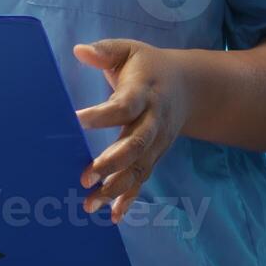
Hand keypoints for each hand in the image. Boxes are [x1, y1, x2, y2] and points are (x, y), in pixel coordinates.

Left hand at [73, 38, 193, 221]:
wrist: (189, 87)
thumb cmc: (148, 67)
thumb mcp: (129, 50)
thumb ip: (105, 50)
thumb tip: (80, 50)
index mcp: (144, 93)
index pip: (123, 106)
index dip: (102, 114)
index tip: (77, 120)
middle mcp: (153, 121)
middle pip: (136, 144)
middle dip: (112, 162)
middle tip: (86, 176)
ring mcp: (157, 142)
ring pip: (138, 168)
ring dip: (116, 187)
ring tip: (90, 202)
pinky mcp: (155, 156)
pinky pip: (143, 179)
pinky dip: (129, 198)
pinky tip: (113, 214)